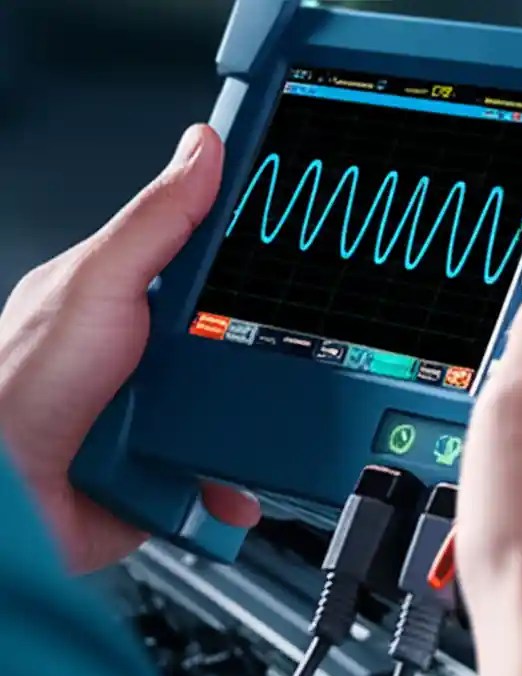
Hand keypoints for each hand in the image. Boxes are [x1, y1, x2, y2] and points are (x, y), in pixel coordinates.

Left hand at [0, 125, 260, 573]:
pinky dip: (238, 485)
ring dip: (259, 423)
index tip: (308, 238)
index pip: (210, 258)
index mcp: (131, 298)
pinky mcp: (173, 471)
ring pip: (245, 409)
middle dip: (275, 349)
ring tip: (256, 418)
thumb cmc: (23, 384)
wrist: (10, 497)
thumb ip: (157, 220)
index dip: (259, 248)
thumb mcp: (99, 283)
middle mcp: (150, 356)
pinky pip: (228, 473)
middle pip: (245, 337)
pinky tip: (235, 482)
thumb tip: (204, 149)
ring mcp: (164, 416)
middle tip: (299, 345)